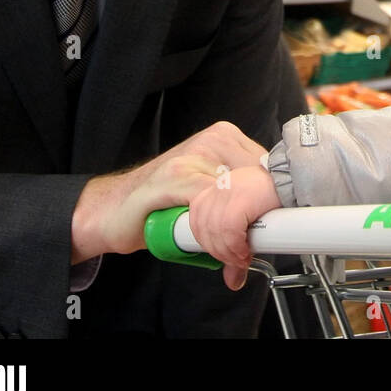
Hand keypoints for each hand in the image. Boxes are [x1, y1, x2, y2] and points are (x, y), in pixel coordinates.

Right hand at [70, 120, 266, 263]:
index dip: (272, 204)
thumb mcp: (211, 195)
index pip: (271, 169)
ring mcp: (194, 155)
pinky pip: (211, 205)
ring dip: (235, 231)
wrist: (111, 210)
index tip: (268, 231)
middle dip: (255, 220)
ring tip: (225, 251)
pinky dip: (216, 231)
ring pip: (238, 195)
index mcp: (228, 139)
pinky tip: (207, 243)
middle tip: (243, 250)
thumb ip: (241, 201)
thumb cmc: (164, 203)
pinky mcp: (175, 175)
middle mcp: (215, 140)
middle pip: (259, 181)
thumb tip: (279, 230)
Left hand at [188, 165, 281, 290]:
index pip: (196, 220)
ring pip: (214, 231)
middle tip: (236, 261)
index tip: (223, 254)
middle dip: (217, 252)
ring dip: (227, 252)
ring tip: (243, 258)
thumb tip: (233, 280)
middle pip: (203, 228)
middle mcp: (220, 187)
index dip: (207, 242)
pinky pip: (229, 230)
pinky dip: (235, 246)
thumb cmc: (276, 199)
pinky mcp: (241, 197)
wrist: (297, 181)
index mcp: (217, 190)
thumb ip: (236, 248)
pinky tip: (246, 252)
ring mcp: (229, 190)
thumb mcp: (250, 224)